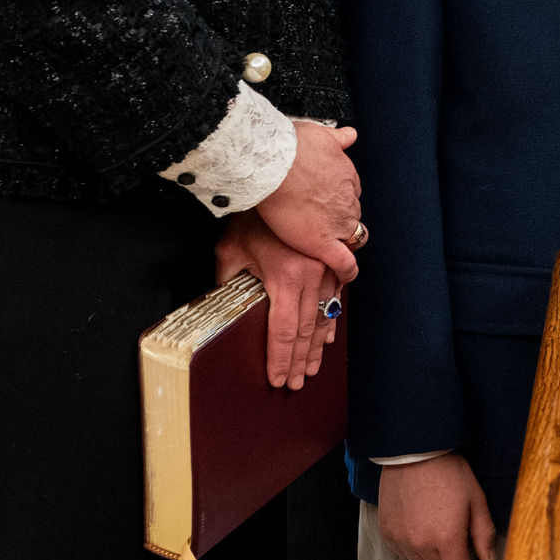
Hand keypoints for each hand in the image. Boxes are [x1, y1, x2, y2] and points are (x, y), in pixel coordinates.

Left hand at [215, 213, 339, 389]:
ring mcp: (325, 268)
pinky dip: (332, 319)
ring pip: (324, 316)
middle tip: (297, 383)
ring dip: (318, 345)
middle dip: (301, 360)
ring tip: (313, 367)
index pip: (284, 330)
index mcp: (284, 278)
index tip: (279, 379)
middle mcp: (310, 276)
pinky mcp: (332, 259)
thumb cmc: (254, 211)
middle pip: (307, 329)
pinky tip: (328, 335)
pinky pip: (335, 297)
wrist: (283, 176)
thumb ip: (228, 281)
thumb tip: (223, 304)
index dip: (281, 358)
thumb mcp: (230, 248)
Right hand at [254, 120, 361, 284]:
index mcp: (346, 177)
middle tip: (326, 227)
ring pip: (350, 237)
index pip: (349, 195)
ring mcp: (337, 222)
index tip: (331, 206)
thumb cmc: (292, 145)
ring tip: (333, 252)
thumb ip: (337, 137)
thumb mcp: (321, 134)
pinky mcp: (322, 242)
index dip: (340, 203)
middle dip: (341, 221)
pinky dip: (346, 271)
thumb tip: (348, 135)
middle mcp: (346, 200)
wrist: (276, 162)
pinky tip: (343, 277)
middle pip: (351, 216)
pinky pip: (342, 262)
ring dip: (343, 243)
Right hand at [377, 454, 495, 559]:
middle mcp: (420, 544)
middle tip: (462, 544)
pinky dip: (414, 550)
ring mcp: (400, 539)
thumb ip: (484, 534)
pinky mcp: (387, 532)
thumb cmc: (449, 472)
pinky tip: (423, 531)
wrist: (415, 452)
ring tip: (442, 536)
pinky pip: (403, 554)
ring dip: (434, 559)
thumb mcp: (476, 499)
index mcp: (446, 538)